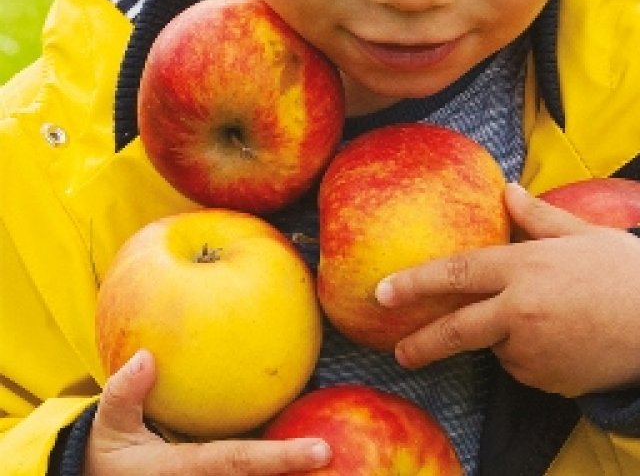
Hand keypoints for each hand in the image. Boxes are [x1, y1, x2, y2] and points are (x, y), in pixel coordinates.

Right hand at [84, 350, 330, 474]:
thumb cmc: (105, 457)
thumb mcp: (105, 427)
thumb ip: (124, 394)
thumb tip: (146, 357)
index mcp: (184, 472)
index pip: (239, 463)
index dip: (280, 458)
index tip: (323, 452)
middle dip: (301, 475)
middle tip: (349, 458)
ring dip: (297, 475)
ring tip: (353, 468)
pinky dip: (284, 471)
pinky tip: (319, 465)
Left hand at [375, 183, 639, 396]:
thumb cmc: (632, 269)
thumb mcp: (583, 233)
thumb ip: (538, 218)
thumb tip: (508, 191)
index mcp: (526, 268)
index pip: (457, 274)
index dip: (415, 283)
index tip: (383, 292)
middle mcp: (522, 312)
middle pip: (457, 330)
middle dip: (422, 343)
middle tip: (399, 350)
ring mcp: (534, 351)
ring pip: (500, 348)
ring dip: (509, 338)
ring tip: (561, 317)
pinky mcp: (550, 380)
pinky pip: (527, 368)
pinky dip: (535, 356)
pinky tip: (571, 339)